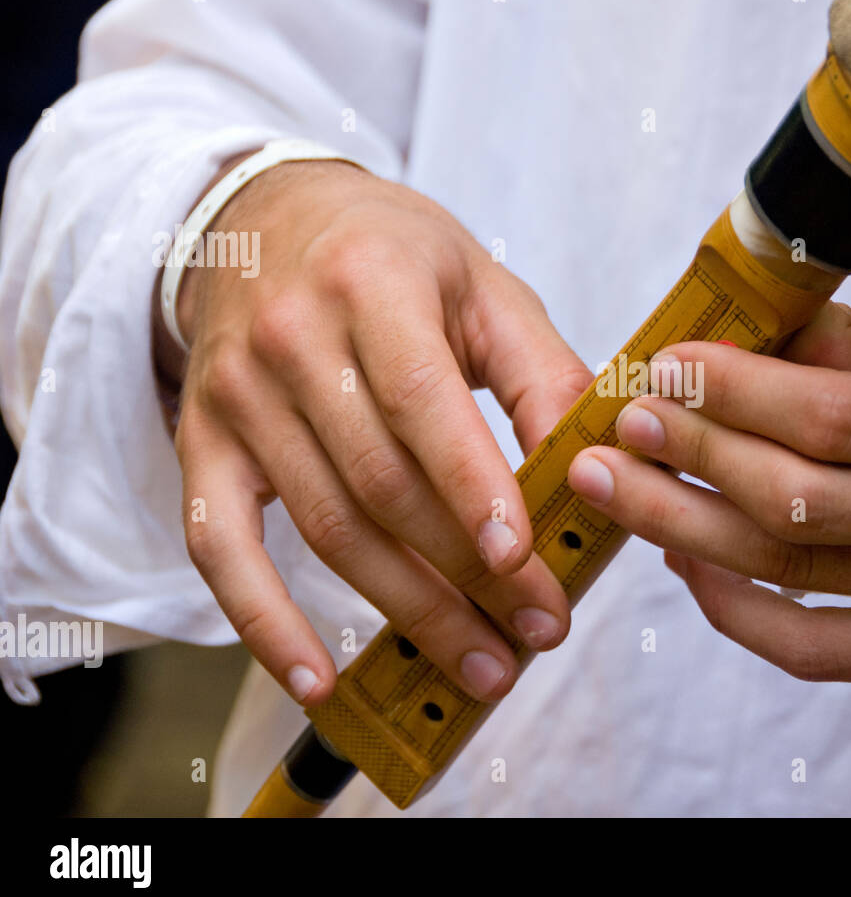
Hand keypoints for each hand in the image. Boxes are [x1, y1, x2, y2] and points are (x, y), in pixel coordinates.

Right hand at [166, 159, 591, 703]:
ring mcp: (238, 398)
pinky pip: (220, 546)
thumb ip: (543, 371)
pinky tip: (317, 678)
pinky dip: (264, 622)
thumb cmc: (394, 257)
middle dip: (466, 574)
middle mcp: (291, 339)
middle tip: (535, 632)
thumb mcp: (482, 285)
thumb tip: (600, 464)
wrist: (266, 218)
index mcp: (373, 284)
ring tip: (478, 663)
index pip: (422, 401)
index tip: (523, 560)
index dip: (472, 487)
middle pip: (381, 483)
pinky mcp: (203, 443)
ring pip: (324, 527)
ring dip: (404, 610)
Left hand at [567, 298, 850, 681]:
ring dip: (686, 528)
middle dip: (693, 458)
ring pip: (794, 573)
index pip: (833, 416)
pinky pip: (818, 651)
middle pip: (800, 501)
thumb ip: (850, 340)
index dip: (733, 394)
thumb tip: (734, 336)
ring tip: (619, 486)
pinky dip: (737, 613)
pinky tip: (685, 562)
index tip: (663, 369)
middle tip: (622, 427)